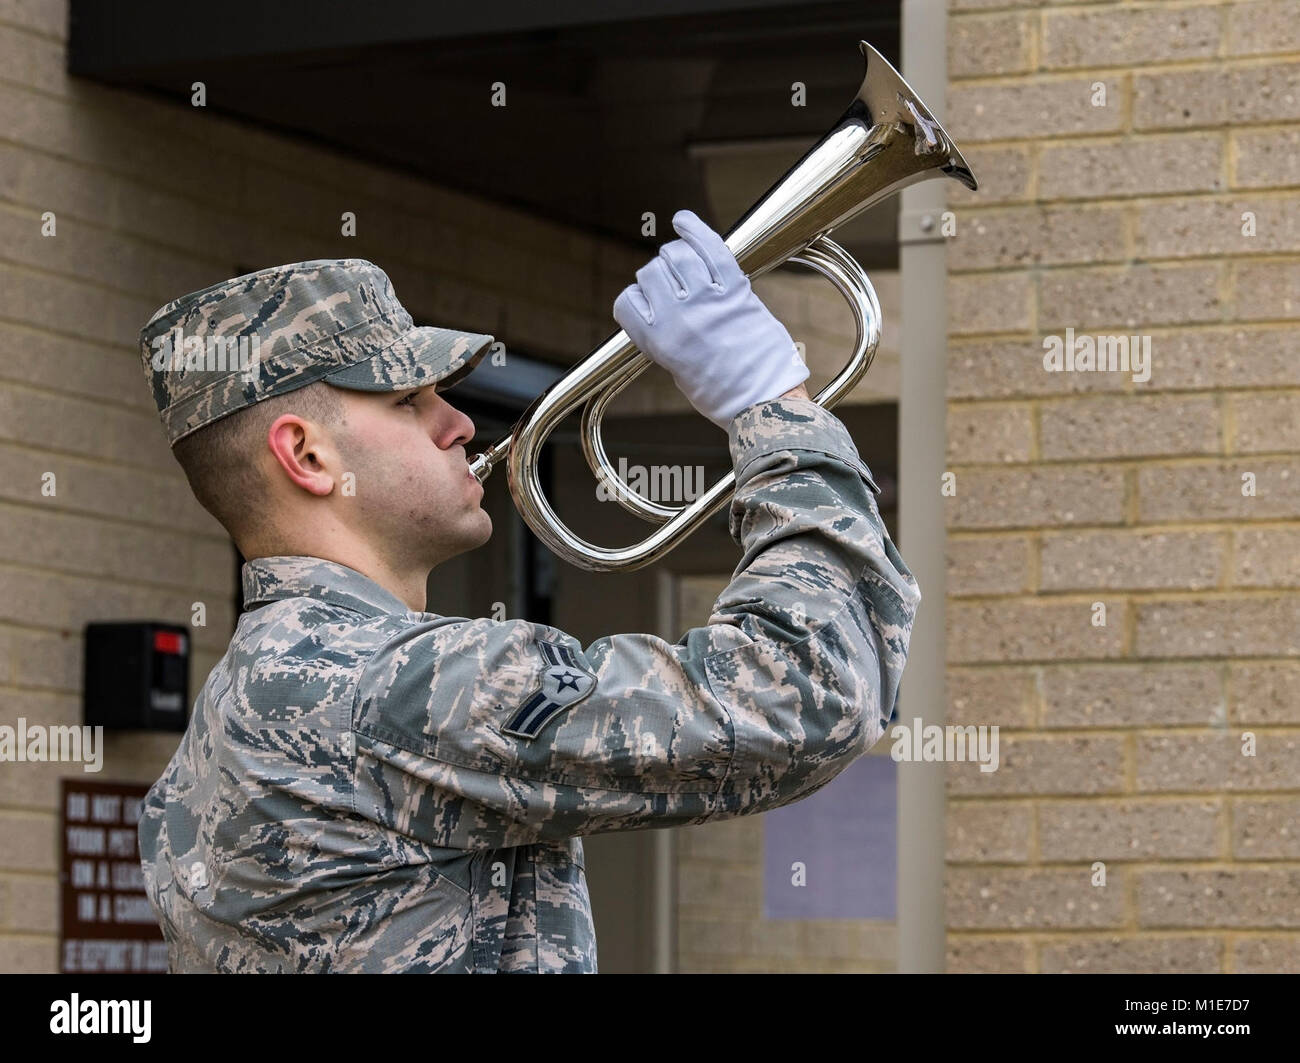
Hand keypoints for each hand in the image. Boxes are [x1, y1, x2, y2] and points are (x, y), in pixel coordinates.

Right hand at [613, 209, 809, 428]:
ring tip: (683, 261)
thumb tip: (663, 305)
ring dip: (676, 254)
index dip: (636, 299)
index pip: (627, 302)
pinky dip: (694, 229)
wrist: (765, 400)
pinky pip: (710, 247)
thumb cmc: (724, 393)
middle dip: (658, 275)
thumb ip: (665, 337)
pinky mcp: (735, 290)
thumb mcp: (677, 371)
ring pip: (676, 256)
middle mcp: (678, 318)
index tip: (649, 302)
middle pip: (650, 273)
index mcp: (659, 343)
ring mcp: (707, 301)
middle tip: (674, 285)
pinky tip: (684, 222)